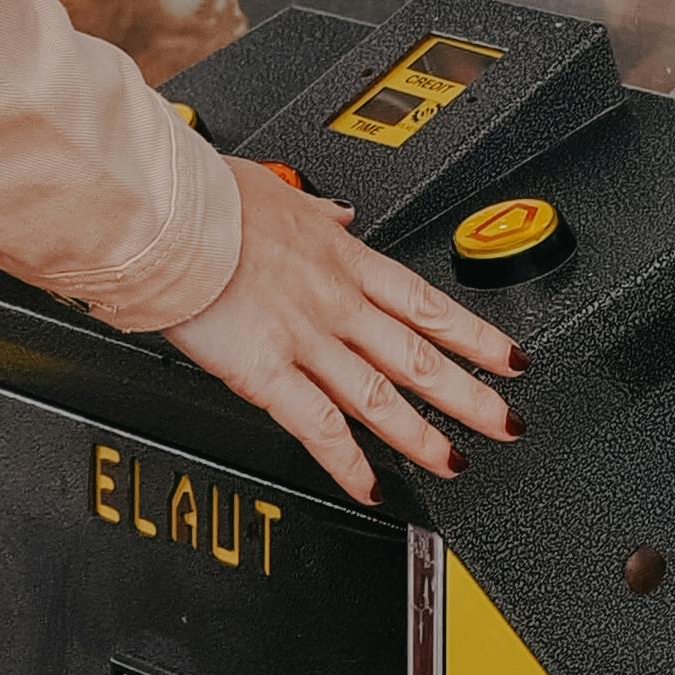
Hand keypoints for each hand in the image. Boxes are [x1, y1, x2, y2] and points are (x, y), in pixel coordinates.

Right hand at [160, 156, 515, 500]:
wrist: (166, 214)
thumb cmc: (209, 198)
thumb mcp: (277, 188)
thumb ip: (315, 209)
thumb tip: (341, 212)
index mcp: (341, 258)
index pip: (426, 304)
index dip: (475, 336)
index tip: (507, 358)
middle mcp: (334, 301)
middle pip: (418, 356)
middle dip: (469, 395)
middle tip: (505, 423)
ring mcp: (304, 338)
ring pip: (379, 395)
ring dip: (422, 435)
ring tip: (454, 463)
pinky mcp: (264, 371)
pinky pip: (317, 425)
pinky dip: (348, 461)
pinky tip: (369, 486)